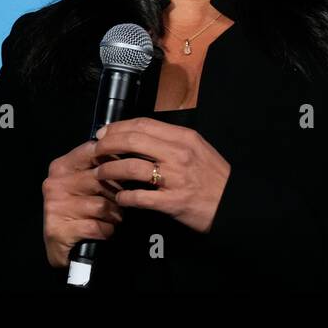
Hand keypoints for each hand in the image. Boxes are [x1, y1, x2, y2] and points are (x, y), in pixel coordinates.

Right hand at [42, 138, 125, 267]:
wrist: (66, 249)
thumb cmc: (83, 210)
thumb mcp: (89, 183)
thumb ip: (102, 165)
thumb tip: (130, 150)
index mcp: (61, 166)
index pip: (93, 150)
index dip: (115, 159)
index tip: (126, 168)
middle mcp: (55, 183)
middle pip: (101, 178)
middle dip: (117, 192)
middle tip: (120, 201)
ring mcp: (55, 207)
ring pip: (102, 204)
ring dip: (114, 214)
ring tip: (112, 218)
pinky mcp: (59, 230)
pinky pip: (97, 226)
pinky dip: (107, 230)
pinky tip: (104, 231)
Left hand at [90, 117, 231, 234]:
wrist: (231, 203)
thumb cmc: (213, 176)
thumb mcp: (197, 148)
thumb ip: (172, 140)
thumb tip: (141, 136)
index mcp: (184, 137)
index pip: (144, 124)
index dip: (119, 127)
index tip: (104, 132)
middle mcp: (178, 154)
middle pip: (133, 141)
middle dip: (108, 144)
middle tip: (96, 150)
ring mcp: (175, 178)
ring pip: (131, 168)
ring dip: (110, 170)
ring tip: (100, 173)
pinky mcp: (172, 202)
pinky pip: (140, 198)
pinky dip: (124, 197)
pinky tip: (119, 198)